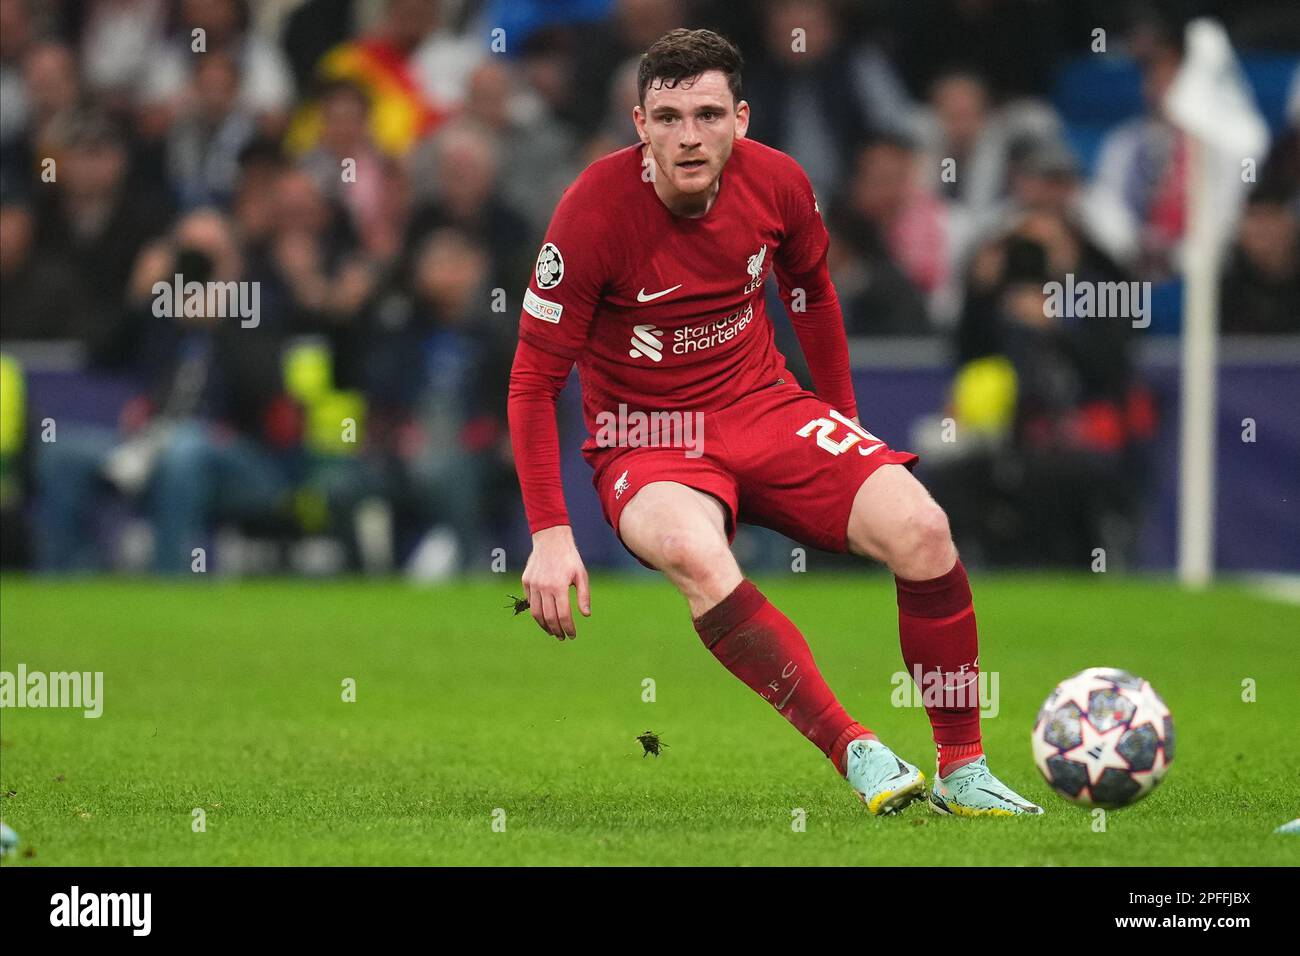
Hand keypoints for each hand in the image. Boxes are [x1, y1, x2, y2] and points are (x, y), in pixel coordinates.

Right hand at [521, 525, 590, 639]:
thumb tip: (586, 615)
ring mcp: (532, 585)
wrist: (550, 539)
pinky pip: (530, 601)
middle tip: (562, 637)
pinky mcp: (525, 581)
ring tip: (552, 631)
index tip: (572, 636)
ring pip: (536, 613)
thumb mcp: (582, 575)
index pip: (563, 615)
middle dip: (556, 631)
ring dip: (544, 625)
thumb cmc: (569, 558)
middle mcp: (543, 587)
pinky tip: (544, 615)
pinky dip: (537, 611)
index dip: (568, 628)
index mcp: (559, 586)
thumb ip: (583, 596)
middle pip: (548, 617)